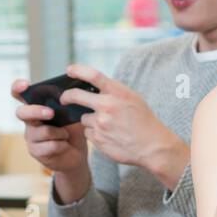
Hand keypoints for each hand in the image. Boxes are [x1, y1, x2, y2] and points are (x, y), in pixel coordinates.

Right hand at [11, 78, 88, 174]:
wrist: (77, 153)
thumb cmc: (73, 129)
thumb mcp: (72, 114)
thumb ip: (67, 104)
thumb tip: (69, 95)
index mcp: (36, 106)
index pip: (19, 94)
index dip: (18, 88)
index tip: (25, 84)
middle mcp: (29, 120)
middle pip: (22, 112)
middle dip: (36, 111)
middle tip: (51, 113)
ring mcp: (30, 136)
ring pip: (42, 131)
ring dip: (60, 133)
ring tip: (67, 135)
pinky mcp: (35, 150)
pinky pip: (49, 146)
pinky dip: (62, 145)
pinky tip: (65, 145)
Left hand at [60, 64, 185, 179]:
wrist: (152, 146)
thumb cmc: (144, 121)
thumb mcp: (133, 98)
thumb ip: (114, 92)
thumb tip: (94, 87)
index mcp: (117, 92)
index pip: (92, 75)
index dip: (78, 70)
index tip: (69, 70)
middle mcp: (106, 106)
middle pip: (76, 96)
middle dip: (66, 96)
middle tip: (64, 99)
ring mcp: (100, 123)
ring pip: (84, 118)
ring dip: (91, 121)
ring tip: (108, 126)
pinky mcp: (97, 139)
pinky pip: (88, 133)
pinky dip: (95, 134)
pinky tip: (109, 136)